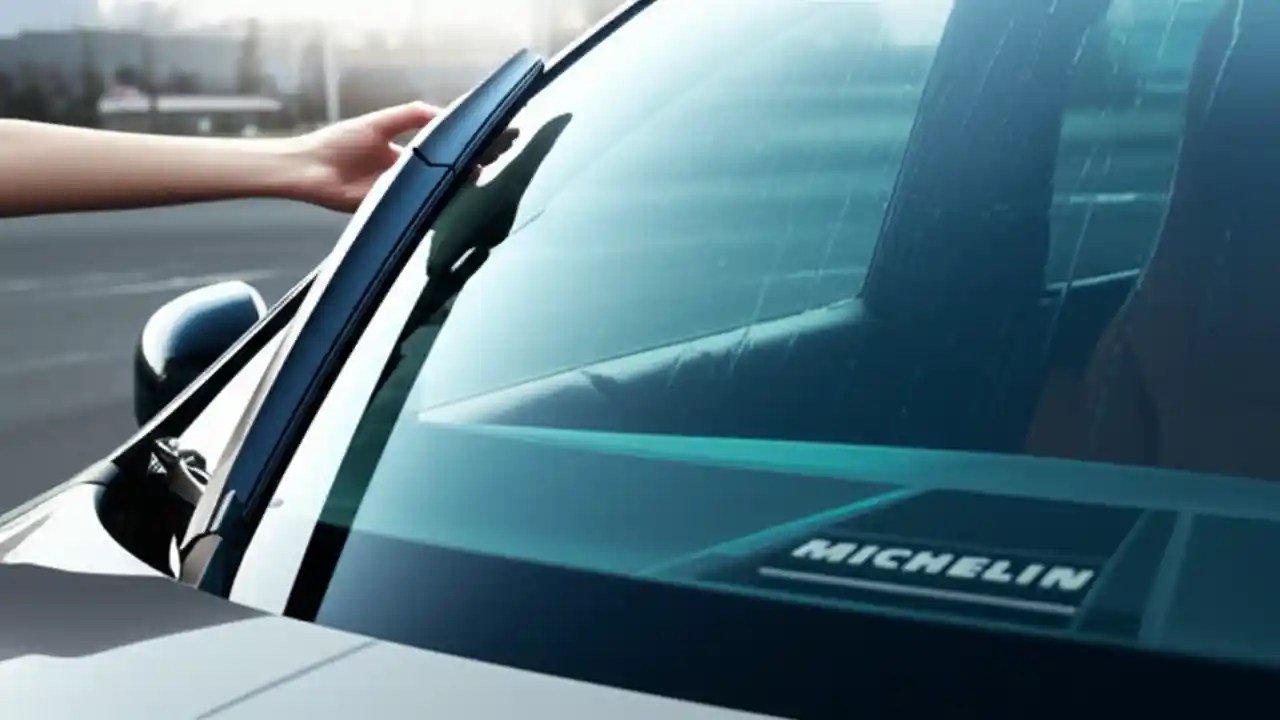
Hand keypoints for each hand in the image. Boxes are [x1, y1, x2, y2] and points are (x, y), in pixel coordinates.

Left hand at [290, 101, 518, 212]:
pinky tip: (449, 200)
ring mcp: (399, 194)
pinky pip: (416, 211)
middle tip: (490, 163)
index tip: (487, 144)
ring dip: (453, 187)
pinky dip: (432, 207)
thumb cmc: (336, 143)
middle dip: (466, 169)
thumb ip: (411, 115)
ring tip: (477, 177)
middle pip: (442, 173)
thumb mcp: (379, 123)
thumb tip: (444, 113)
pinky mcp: (389, 211)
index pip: (440, 150)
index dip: (461, 148)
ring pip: (434, 193)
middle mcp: (404, 174)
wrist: (307, 169)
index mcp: (403, 152)